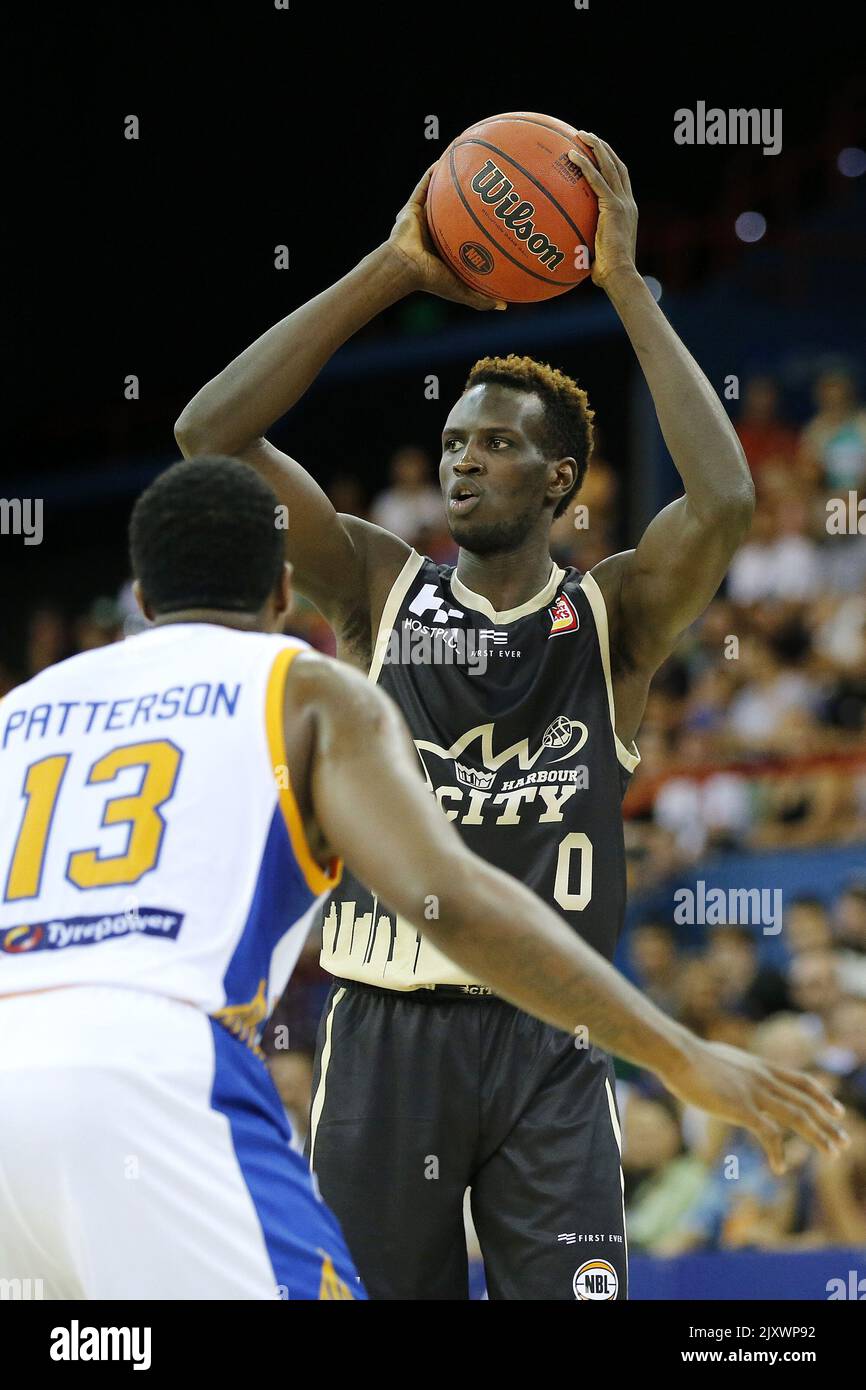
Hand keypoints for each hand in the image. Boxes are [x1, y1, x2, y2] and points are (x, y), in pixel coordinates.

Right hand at [386, 165, 505, 310]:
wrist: (404, 268)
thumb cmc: (430, 280)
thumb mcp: (461, 289)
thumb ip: (481, 298)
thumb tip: (505, 307)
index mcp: (448, 246)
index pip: (468, 231)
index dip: (482, 221)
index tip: (501, 212)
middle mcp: (436, 229)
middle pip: (457, 208)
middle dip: (472, 195)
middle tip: (491, 182)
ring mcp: (423, 217)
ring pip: (440, 193)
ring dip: (452, 177)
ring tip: (470, 159)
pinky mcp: (412, 207)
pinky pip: (424, 185)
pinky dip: (434, 172)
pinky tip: (447, 157)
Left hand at [567, 132, 637, 288]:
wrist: (620, 274)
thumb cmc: (608, 274)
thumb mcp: (597, 255)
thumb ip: (587, 247)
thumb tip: (570, 254)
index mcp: (627, 210)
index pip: (620, 179)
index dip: (610, 162)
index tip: (597, 151)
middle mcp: (628, 202)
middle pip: (616, 165)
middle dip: (602, 148)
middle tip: (586, 136)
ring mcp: (622, 203)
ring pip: (609, 166)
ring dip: (596, 147)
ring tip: (580, 135)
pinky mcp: (613, 207)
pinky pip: (596, 180)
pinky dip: (585, 165)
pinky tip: (572, 155)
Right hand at [664, 1037, 848, 1174]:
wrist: (678, 1053)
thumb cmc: (688, 1056)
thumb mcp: (720, 1059)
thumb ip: (733, 1069)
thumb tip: (727, 1073)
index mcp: (759, 1066)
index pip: (801, 1081)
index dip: (821, 1096)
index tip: (837, 1109)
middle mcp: (763, 1078)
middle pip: (805, 1102)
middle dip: (828, 1123)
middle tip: (845, 1141)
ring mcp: (755, 1093)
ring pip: (797, 1116)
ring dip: (818, 1136)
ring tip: (832, 1154)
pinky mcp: (741, 1108)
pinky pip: (768, 1134)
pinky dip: (777, 1153)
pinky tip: (780, 1168)